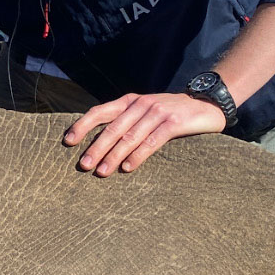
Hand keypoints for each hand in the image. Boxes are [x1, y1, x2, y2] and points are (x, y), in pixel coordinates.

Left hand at [63, 92, 227, 175]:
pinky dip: (138, 156)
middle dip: (96, 148)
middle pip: (112, 128)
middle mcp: (140, 104)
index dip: (82, 126)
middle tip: (83, 166)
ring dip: (114, 156)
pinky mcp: (173, 123)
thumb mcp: (145, 111)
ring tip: (102, 172)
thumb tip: (98, 143)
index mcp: (129, 101)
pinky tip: (128, 168)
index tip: (68, 141)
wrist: (206, 104)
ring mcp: (157, 112)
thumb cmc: (170, 113)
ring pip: (129, 137)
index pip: (100, 112)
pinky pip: (151, 142)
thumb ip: (125, 121)